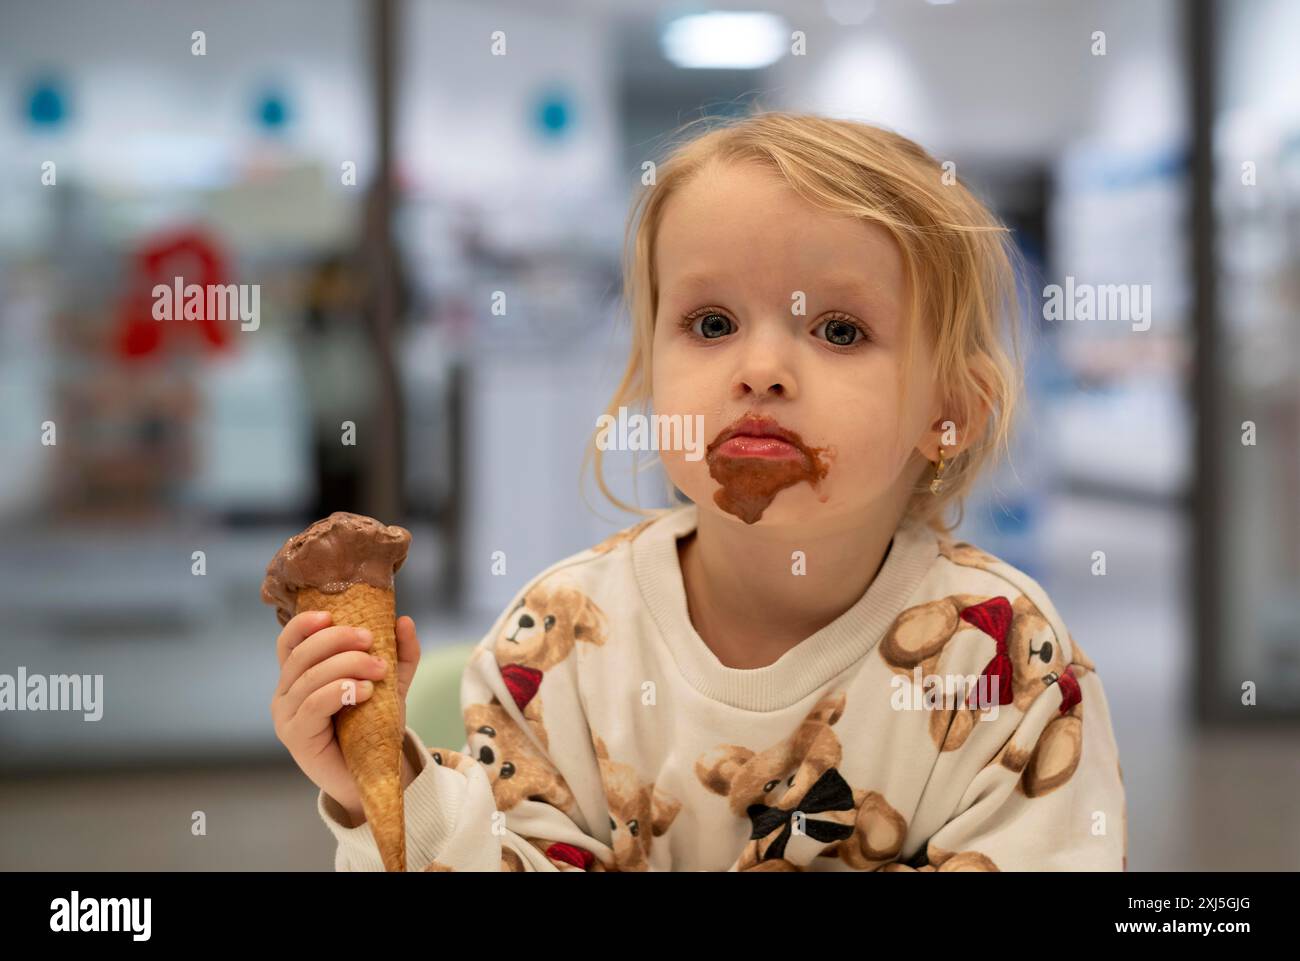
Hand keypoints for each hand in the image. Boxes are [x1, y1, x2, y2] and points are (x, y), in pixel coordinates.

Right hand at [270, 610, 420, 821]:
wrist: (371, 776)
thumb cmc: (372, 728)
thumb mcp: (390, 685)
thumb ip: (399, 654)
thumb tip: (404, 621)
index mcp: (300, 676)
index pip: (289, 642)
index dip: (304, 624)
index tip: (331, 614)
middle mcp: (286, 693)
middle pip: (302, 654)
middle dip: (338, 640)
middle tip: (371, 640)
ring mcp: (286, 716)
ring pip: (310, 677)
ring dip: (347, 665)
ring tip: (378, 670)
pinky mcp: (295, 737)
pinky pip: (313, 704)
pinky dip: (341, 690)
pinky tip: (366, 691)